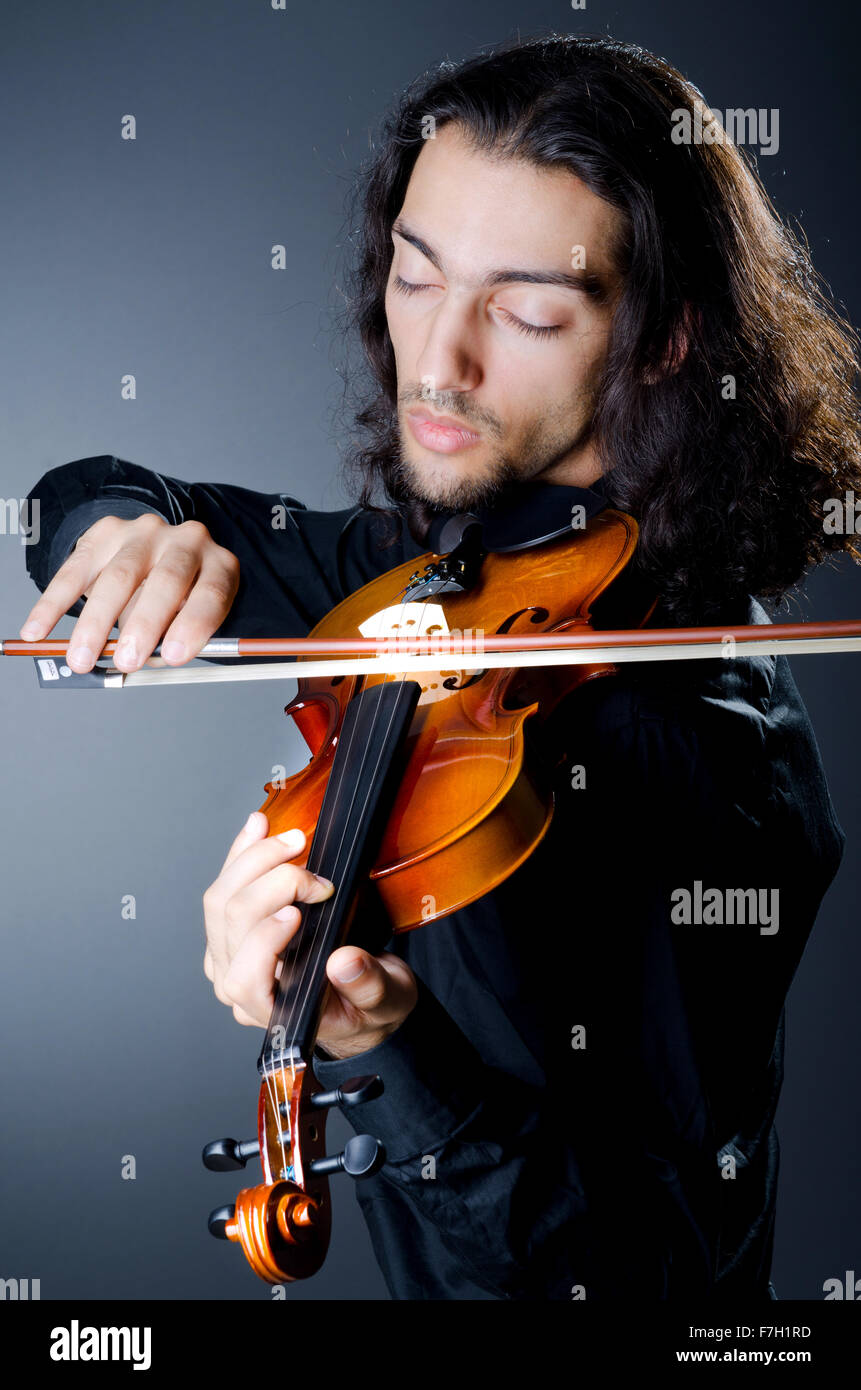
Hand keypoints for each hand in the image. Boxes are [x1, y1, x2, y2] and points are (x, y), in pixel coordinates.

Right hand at [19, 512, 239, 671]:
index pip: (212, 592)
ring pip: (119, 577)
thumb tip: (144, 662)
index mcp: (219, 564)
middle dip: (144, 625)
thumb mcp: (192, 615)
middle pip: (166, 581)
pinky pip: (75, 571)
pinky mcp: (105, 534)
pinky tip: (37, 631)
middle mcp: (186, 541)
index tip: (173, 657)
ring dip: (96, 622)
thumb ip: (174, 636)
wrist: (160, 547)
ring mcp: (145, 533)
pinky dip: (53, 605)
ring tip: (82, 659)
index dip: (194, 625)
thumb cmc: (182, 597)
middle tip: (126, 661)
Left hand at [202, 812, 417, 1058]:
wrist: (360, 998)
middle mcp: (240, 987)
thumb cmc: (370, 1003)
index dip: (265, 940)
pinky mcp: (231, 932)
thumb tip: (344, 961)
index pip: (246, 979)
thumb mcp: (387, 1000)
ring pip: (219, 902)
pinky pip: (223, 889)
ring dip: (252, 860)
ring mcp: (229, 958)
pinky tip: (259, 828)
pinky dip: (241, 854)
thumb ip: (368, 985)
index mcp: (274, 1012)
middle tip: (315, 867)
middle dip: (272, 883)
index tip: (299, 912)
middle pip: (232, 926)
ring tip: (292, 838)